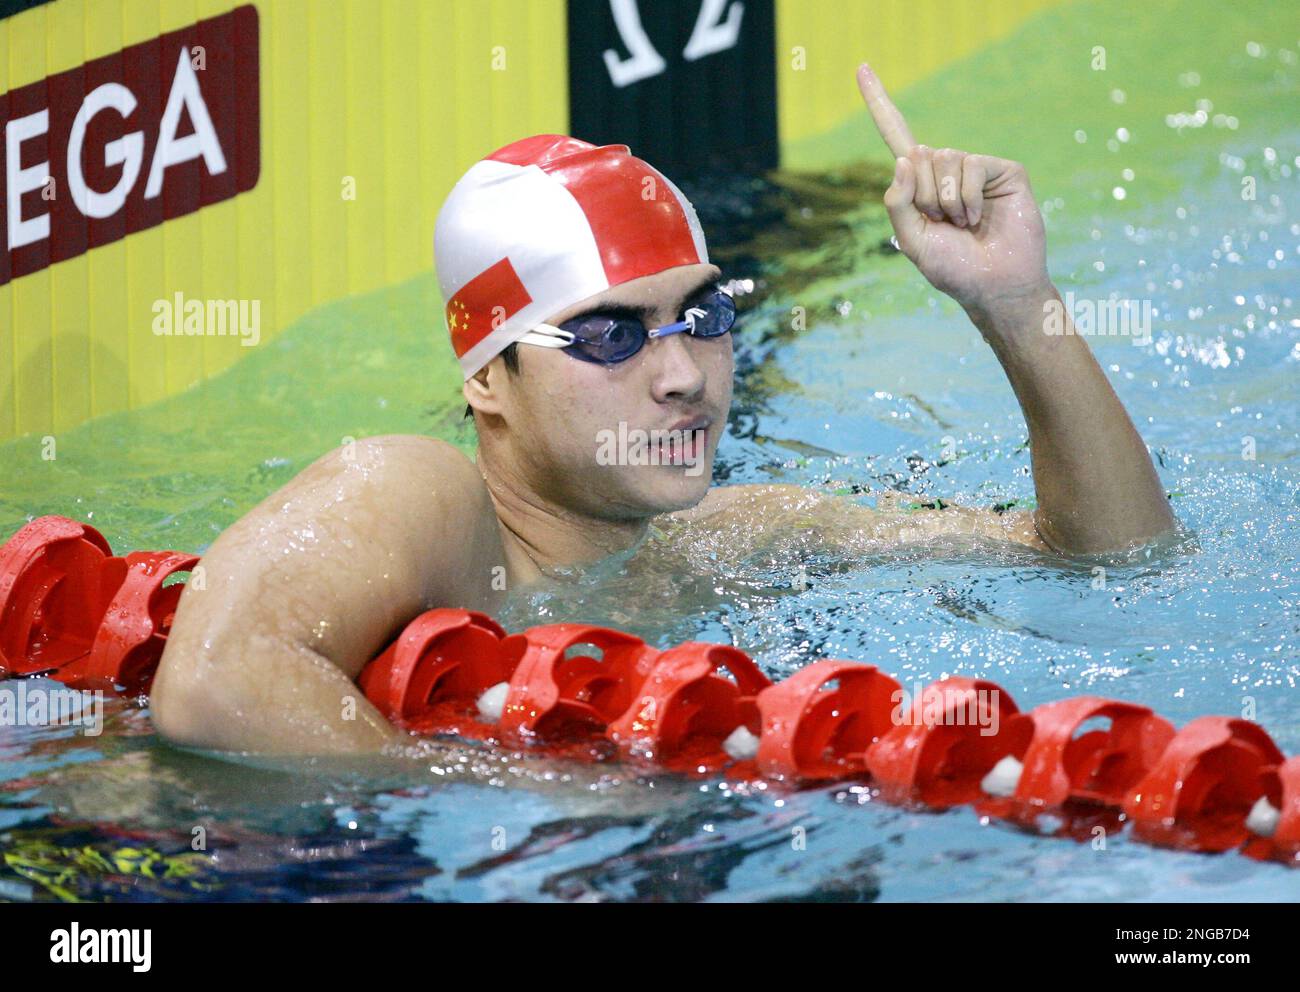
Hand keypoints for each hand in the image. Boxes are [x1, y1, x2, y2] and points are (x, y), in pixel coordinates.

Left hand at [856, 62, 1051, 317]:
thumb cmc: (954, 269)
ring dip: (946, 201)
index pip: (896, 137)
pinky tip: (979, 218)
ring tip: (964, 224)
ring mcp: (975, 169)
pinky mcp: (1002, 170)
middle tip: (946, 224)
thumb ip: (898, 203)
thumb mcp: (912, 241)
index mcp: (920, 184)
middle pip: (918, 156)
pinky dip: (968, 197)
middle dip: (924, 196)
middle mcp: (946, 170)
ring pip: (943, 159)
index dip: (879, 103)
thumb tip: (905, 157)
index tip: (861, 68)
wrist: (995, 285)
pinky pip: (969, 166)